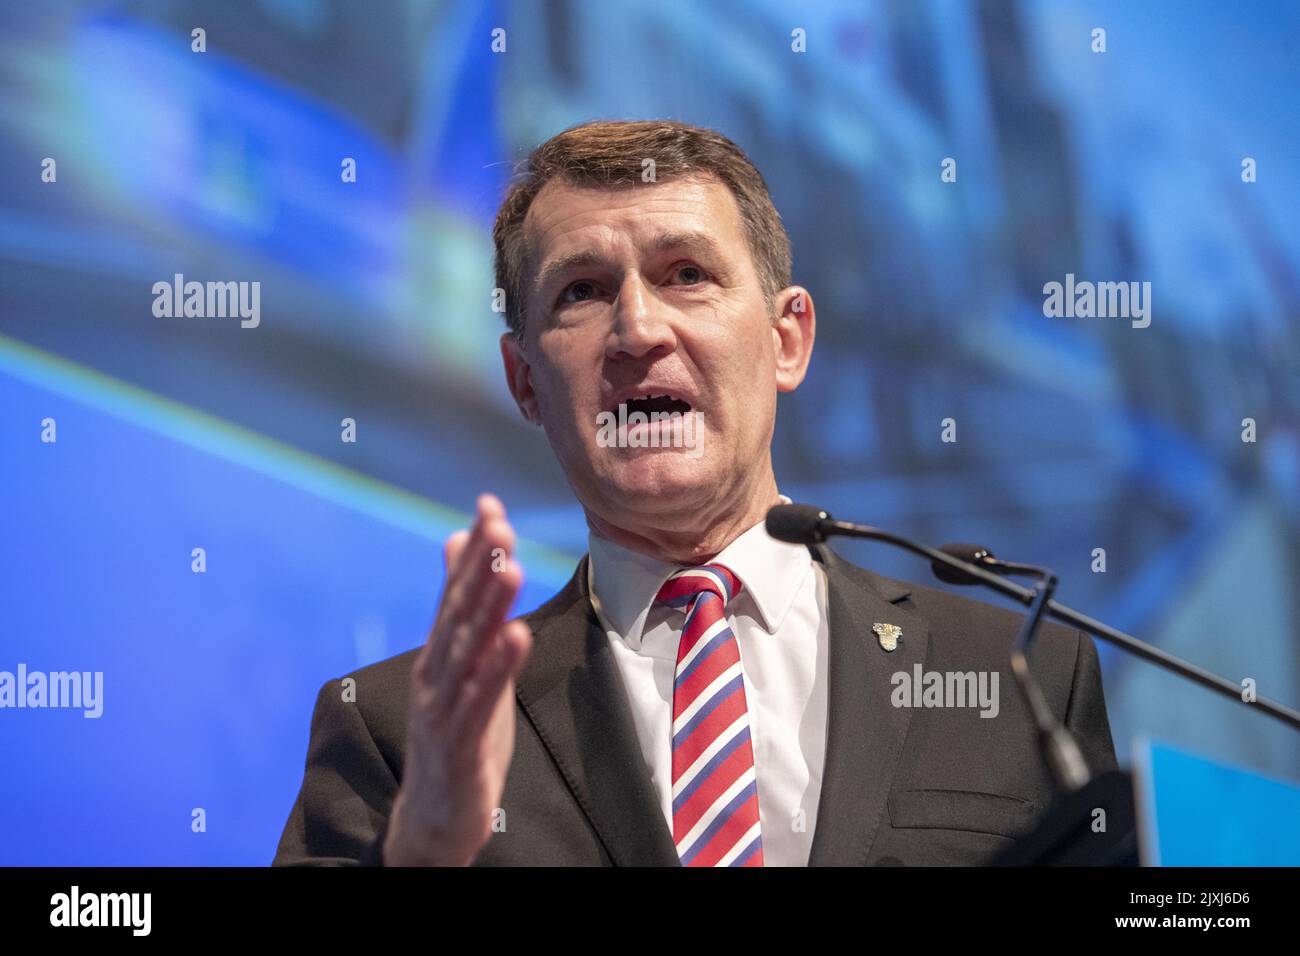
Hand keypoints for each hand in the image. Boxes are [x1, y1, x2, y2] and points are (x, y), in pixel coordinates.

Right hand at [383, 493, 532, 865]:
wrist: (435, 815)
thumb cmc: (453, 734)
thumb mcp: (461, 665)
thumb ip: (461, 607)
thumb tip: (457, 544)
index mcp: (439, 653)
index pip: (456, 591)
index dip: (474, 549)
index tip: (491, 505)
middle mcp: (435, 672)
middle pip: (460, 612)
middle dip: (481, 566)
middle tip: (499, 523)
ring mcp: (443, 706)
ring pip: (468, 649)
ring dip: (489, 606)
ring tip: (511, 566)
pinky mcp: (458, 742)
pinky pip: (478, 699)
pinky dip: (496, 667)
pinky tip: (515, 636)